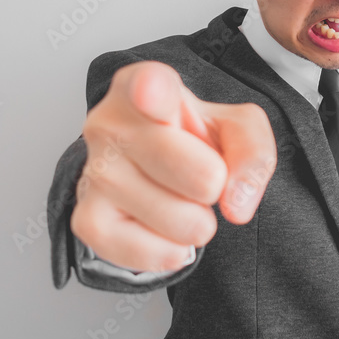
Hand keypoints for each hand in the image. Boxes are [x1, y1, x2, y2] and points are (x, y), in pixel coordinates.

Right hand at [71, 61, 276, 273]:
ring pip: (173, 216)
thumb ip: (251, 151)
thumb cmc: (194, 139)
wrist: (163, 168)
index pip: (147, 85)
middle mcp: (109, 123)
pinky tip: (171, 236)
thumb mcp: (238, 127)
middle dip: (213, 184)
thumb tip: (235, 204)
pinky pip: (140, 250)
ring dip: (196, 223)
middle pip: (187, 167)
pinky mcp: (87, 218)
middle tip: (205, 177)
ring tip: (185, 202)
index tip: (154, 94)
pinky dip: (167, 252)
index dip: (153, 93)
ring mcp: (94, 171)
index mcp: (145, 86)